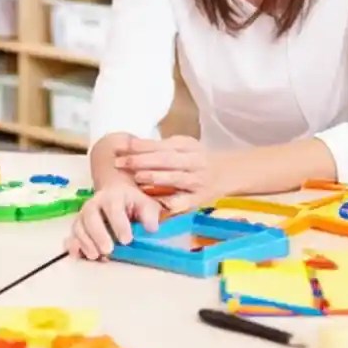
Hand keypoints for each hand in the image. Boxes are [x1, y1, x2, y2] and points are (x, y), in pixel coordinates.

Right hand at [65, 181, 163, 259]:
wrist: (115, 194)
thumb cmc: (132, 203)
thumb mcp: (145, 205)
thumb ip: (150, 215)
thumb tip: (152, 229)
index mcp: (112, 197)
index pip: (113, 208)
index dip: (119, 224)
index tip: (127, 240)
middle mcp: (94, 204)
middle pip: (90, 216)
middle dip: (98, 234)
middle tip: (108, 250)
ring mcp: (83, 215)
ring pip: (79, 227)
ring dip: (85, 242)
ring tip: (95, 256)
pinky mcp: (77, 227)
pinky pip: (71, 235)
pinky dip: (73, 245)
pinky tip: (77, 255)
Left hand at [113, 136, 231, 211]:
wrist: (227, 173)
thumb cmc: (197, 158)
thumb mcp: (183, 146)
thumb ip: (161, 147)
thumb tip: (130, 145)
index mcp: (188, 147)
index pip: (163, 145)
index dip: (142, 146)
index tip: (123, 146)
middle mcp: (194, 162)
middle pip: (167, 160)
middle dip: (142, 161)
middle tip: (120, 163)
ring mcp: (197, 182)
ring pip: (175, 178)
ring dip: (155, 178)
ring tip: (136, 178)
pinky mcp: (198, 200)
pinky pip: (183, 201)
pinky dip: (170, 202)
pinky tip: (155, 203)